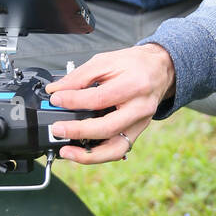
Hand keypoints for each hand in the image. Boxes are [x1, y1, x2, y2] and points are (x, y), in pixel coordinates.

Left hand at [44, 43, 174, 165]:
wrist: (160, 69)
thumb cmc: (134, 64)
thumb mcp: (106, 61)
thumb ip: (80, 76)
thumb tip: (56, 90)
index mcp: (134, 85)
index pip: (100, 98)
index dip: (74, 101)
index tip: (55, 99)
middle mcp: (140, 108)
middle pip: (108, 128)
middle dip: (78, 131)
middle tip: (57, 129)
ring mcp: (140, 124)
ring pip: (116, 149)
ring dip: (89, 155)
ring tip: (67, 151)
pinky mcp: (137, 133)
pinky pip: (117, 150)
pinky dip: (98, 154)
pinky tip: (81, 152)